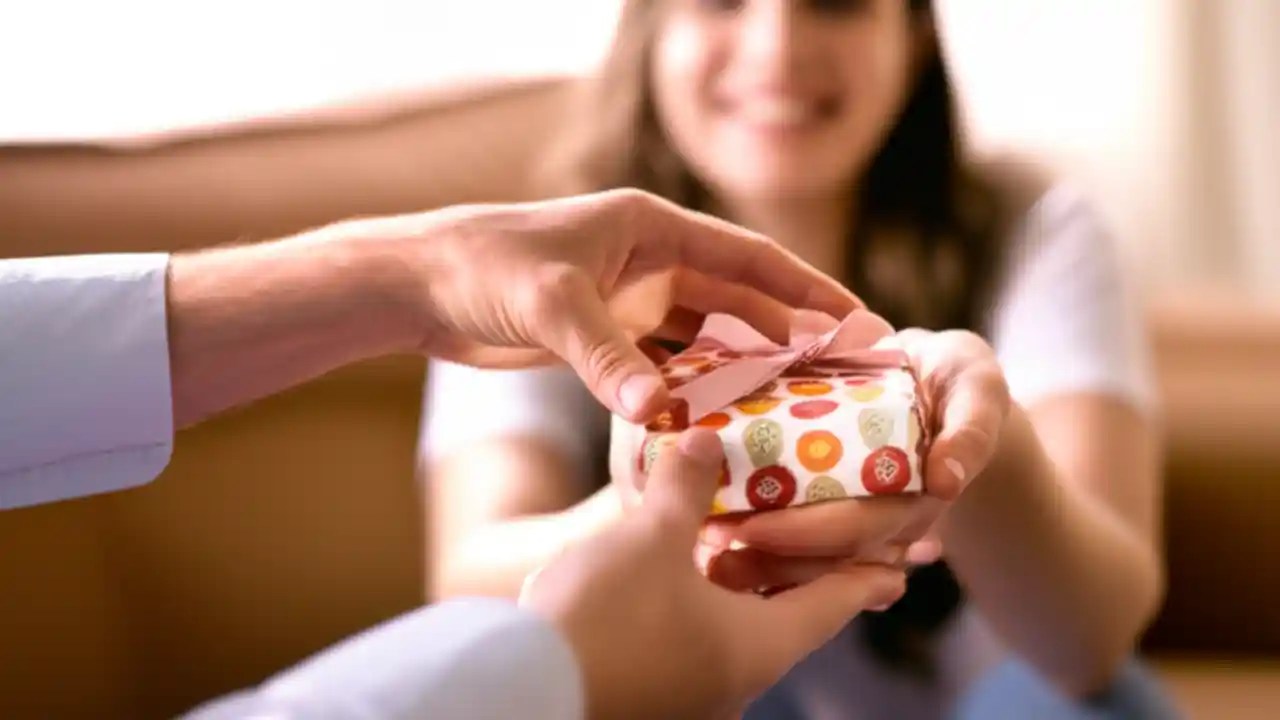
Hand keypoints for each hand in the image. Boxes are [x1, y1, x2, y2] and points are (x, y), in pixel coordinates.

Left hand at [371, 188, 860, 421]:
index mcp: (652, 229)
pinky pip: (668, 366)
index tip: (856, 318)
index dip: (807, 288)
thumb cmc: (484, 268)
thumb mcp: (550, 306)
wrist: (420, 284)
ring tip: (798, 406)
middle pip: (739, 302)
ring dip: (747, 368)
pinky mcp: (608, 336)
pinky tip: (726, 421)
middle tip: (842, 376)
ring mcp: (631, 301)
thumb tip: (658, 413)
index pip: (749, 258)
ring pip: (707, 338)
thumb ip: (605, 358)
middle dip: (790, 335)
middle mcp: (651, 262)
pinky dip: (696, 390)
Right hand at [520, 429, 904, 719]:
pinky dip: (703, 607)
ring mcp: (690, 692)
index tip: (901, 561)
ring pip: (736, 633)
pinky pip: (693, 642)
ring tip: (750, 547)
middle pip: (788, 620)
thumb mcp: (650, 538)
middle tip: (827, 539)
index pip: (832, 604)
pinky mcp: (649, 692)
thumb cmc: (606, 616)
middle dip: (805, 576)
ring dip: (747, 591)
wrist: (523, 689)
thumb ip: (685, 486)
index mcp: (758, 647)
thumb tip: (703, 437)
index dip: (866, 575)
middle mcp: (734, 678)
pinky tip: (682, 579)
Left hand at [701, 329, 1011, 588]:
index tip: (753, 528)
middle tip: (701, 539)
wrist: (941, 383)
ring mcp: (852, 513)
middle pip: (816, 550)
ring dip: (749, 556)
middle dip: (761, 550)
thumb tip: (947, 479)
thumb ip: (971, 429)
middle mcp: (879, 518)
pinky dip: (747, 535)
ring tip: (690, 546)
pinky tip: (698, 536)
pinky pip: (788, 530)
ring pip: (800, 554)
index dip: (808, 532)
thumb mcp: (979, 391)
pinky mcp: (825, 502)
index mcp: (913, 499)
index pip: (857, 525)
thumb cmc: (961, 383)